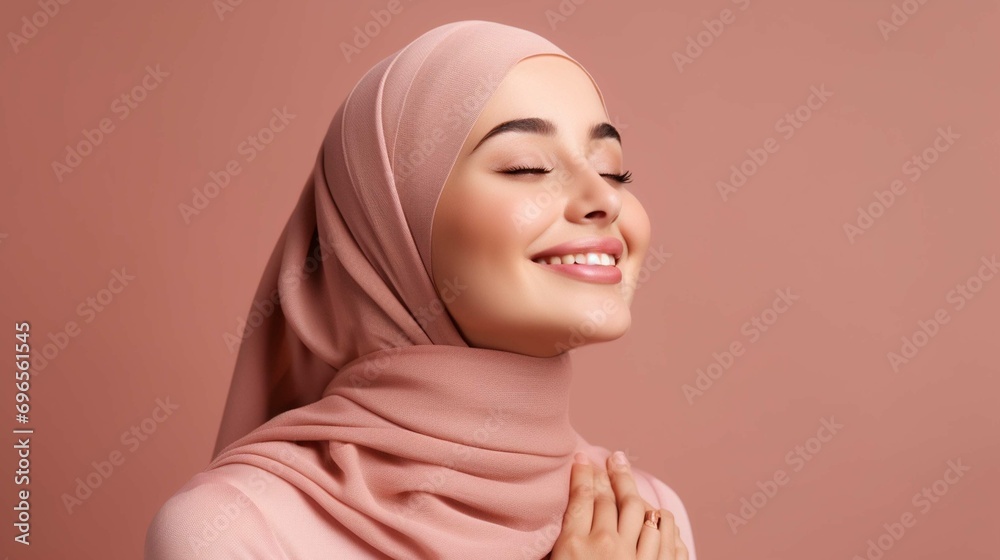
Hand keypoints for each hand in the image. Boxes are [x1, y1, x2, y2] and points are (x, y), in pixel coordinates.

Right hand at [549, 451, 689, 559]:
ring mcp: (634, 557)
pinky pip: (665, 535)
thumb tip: (564, 523)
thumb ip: (560, 544)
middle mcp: (606, 544)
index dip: (582, 474)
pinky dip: (662, 521)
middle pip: (609, 498)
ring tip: (633, 477)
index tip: (583, 458)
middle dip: (610, 475)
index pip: (580, 498)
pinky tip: (658, 513)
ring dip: (635, 491)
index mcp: (574, 545)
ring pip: (640, 510)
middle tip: (613, 459)